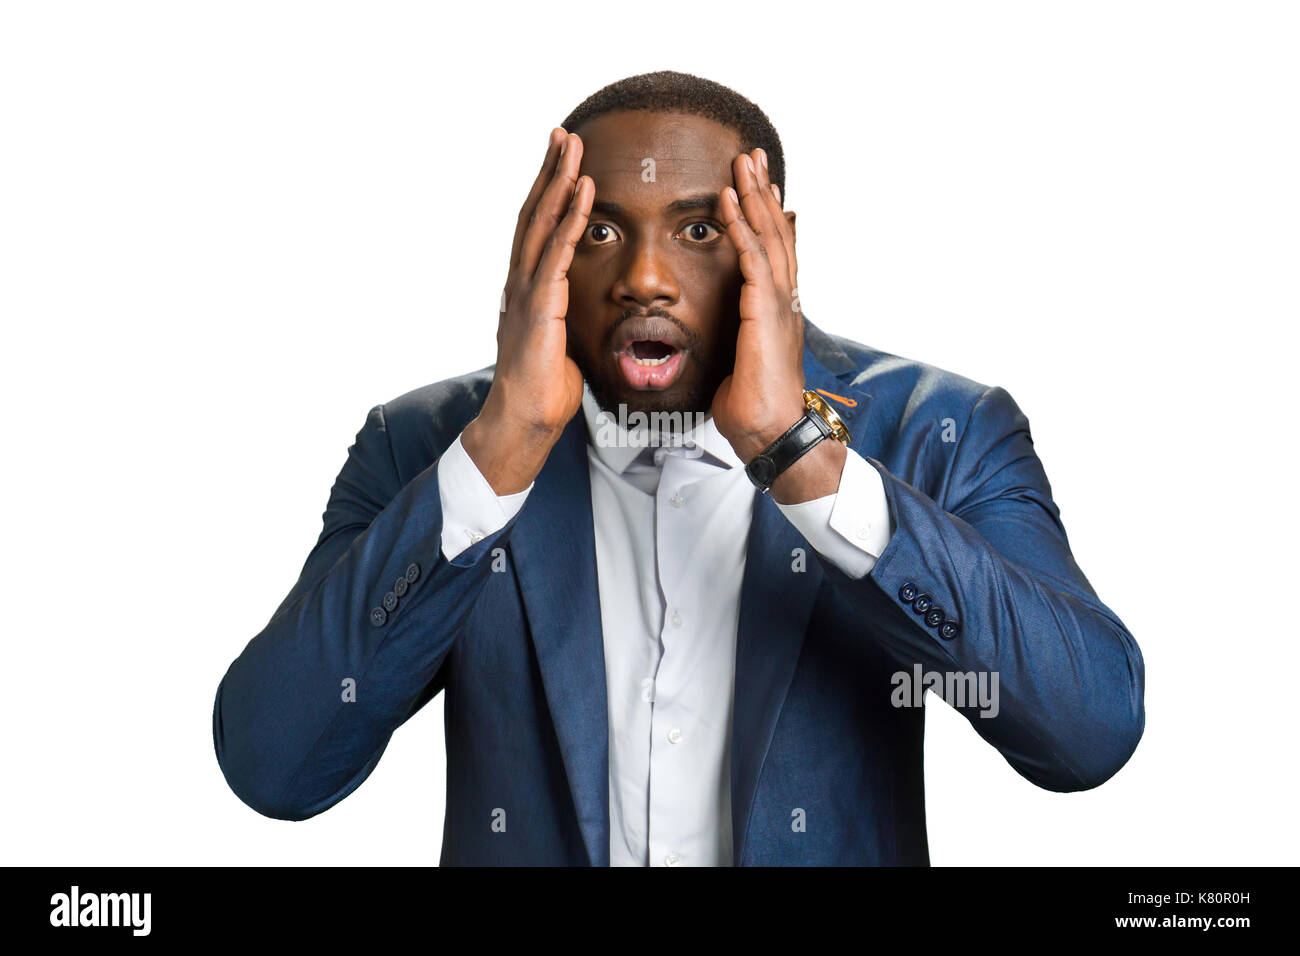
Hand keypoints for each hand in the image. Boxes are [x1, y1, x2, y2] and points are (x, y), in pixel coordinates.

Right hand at [463, 128, 593, 493]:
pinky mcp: (538, 309)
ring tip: (574, 149)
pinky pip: (555, 257)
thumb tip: (573, 310)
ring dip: (559, 184)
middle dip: (549, 172)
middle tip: (564, 134)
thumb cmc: (543, 390)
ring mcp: (525, 293)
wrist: (523, 420)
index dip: (548, 192)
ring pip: (540, 226)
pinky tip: (582, 197)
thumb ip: (561, 316)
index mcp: (526, 288)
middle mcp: (520, 282)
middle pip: (533, 214)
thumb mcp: (557, 342)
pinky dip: (568, 223)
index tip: (562, 160)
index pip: (536, 229)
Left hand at [711, 148, 845, 502]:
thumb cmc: (753, 410)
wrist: (770, 434)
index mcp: (776, 313)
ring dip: (754, 199)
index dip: (764, 219)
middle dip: (763, 195)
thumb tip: (726, 344)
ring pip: (769, 239)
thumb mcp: (739, 366)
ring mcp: (779, 306)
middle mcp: (783, 302)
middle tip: (752, 158)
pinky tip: (729, 204)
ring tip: (743, 165)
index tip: (754, 189)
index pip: (773, 255)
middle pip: (776, 235)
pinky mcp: (765, 315)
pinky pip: (753, 261)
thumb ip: (735, 344)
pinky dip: (741, 229)